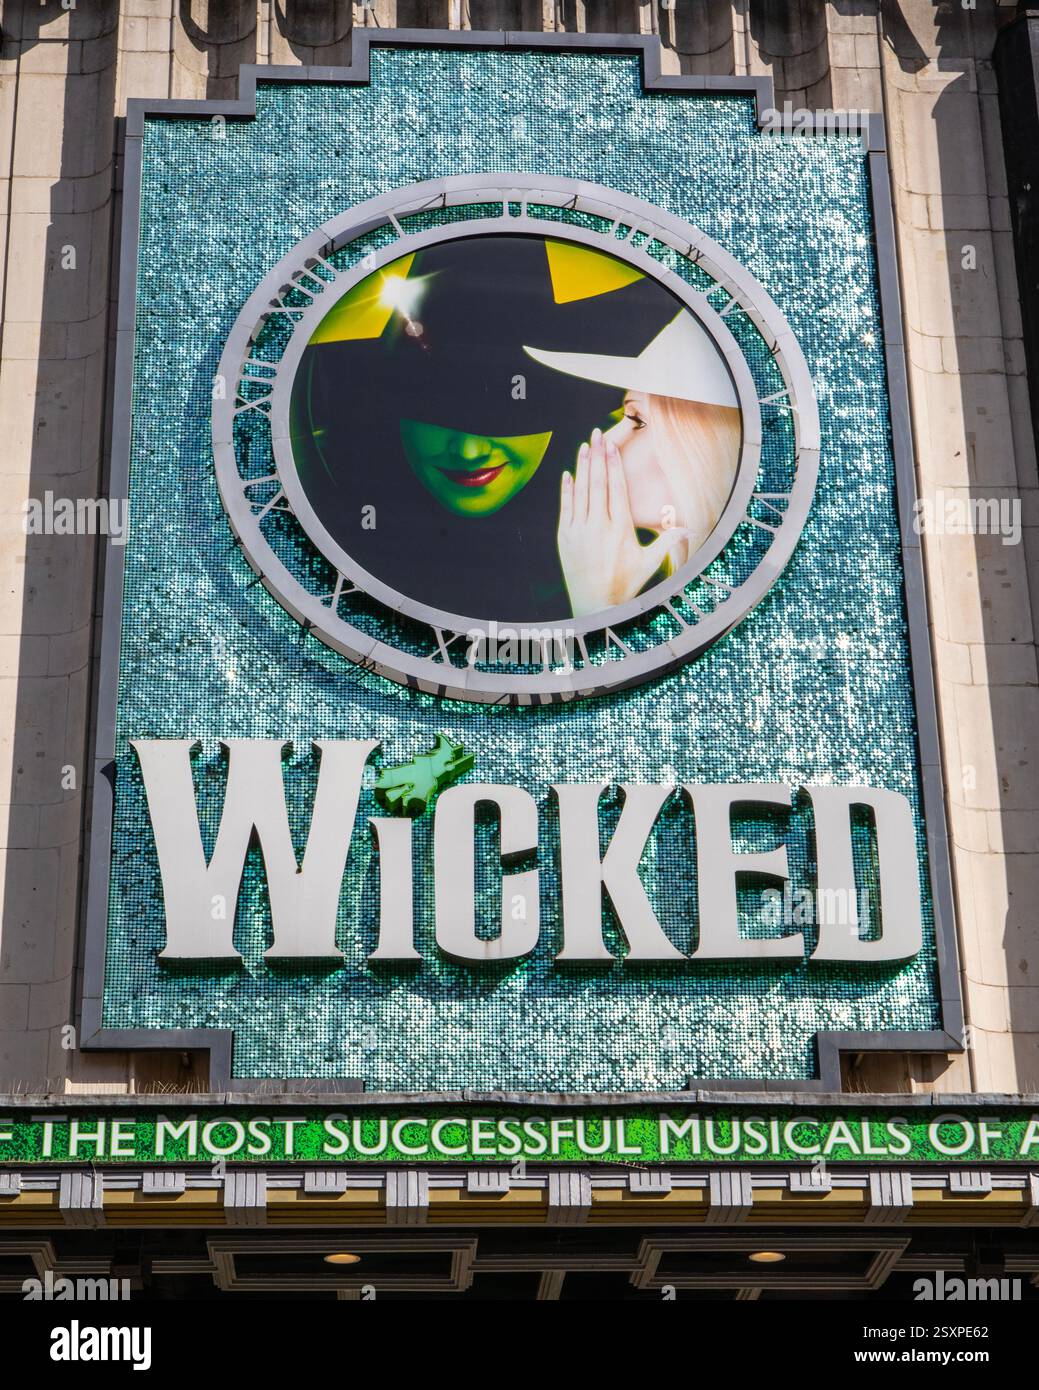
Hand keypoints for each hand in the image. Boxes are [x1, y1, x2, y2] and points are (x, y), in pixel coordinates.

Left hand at [557, 429, 689, 617]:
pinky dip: (566, 490)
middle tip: (596, 434)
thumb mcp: (649, 563)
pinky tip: (568, 474)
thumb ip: (667, 543)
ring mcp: (579, 531)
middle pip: (598, 484)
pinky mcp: (565, 538)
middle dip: (598, 457)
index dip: (614, 465)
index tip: (612, 446)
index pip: (616, 489)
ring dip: (582, 467)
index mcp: (620, 529)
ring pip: (580, 492)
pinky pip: (565, 508)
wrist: (594, 605)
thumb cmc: (624, 585)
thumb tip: (690, 529)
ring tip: (585, 446)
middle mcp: (598, 526)